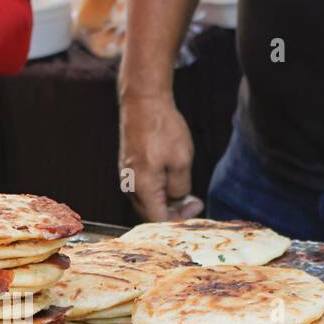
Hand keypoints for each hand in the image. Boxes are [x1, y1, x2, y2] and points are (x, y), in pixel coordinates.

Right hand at [119, 92, 197, 220]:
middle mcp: (130, 187)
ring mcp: (127, 177)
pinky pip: (143, 189)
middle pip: (151, 214)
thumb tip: (177, 200)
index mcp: (143, 188)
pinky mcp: (128, 168)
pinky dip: (158, 190)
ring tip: (185, 190)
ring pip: (147, 202)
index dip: (180, 218)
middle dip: (174, 211)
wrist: (143, 102)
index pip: (159, 220)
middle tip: (194, 200)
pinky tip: (171, 178)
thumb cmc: (162, 129)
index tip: (197, 204)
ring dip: (166, 201)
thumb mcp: (181, 161)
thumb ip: (180, 188)